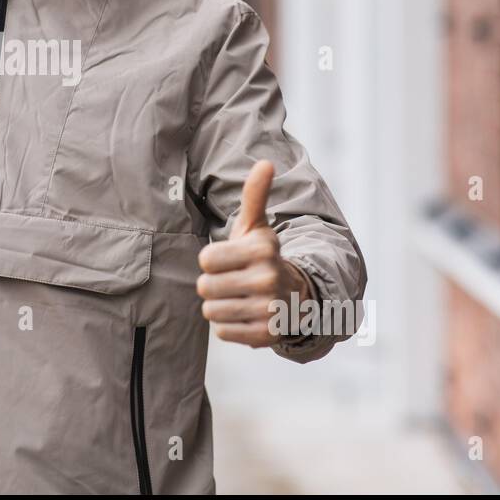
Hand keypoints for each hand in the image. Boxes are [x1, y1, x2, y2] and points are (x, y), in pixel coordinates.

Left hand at [196, 160, 314, 346]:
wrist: (294, 297)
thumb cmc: (263, 258)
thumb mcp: (257, 227)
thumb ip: (255, 195)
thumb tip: (266, 163)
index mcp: (262, 250)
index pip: (205, 259)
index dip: (212, 261)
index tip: (231, 260)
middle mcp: (268, 279)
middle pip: (205, 287)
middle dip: (214, 285)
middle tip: (234, 281)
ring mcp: (268, 309)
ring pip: (211, 311)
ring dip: (220, 306)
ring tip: (240, 298)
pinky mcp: (265, 335)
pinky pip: (223, 332)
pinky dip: (229, 326)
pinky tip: (247, 315)